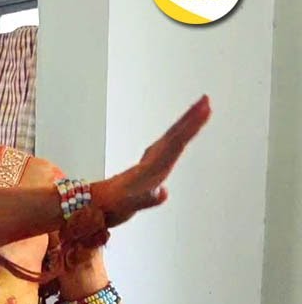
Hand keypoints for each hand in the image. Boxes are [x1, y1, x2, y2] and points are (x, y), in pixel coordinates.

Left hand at [93, 96, 210, 226]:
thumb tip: (163, 192)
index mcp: (153, 167)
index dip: (190, 127)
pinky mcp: (152, 164)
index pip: (176, 142)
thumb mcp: (130, 204)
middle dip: (191, 117)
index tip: (203, 111)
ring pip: (173, 137)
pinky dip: (180, 135)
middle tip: (206, 99)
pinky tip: (186, 129)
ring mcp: (152, 161)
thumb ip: (146, 199)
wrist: (98, 203)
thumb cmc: (114, 204)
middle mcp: (153, 160)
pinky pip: (170, 145)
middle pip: (175, 134)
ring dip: (187, 123)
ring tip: (201, 108)